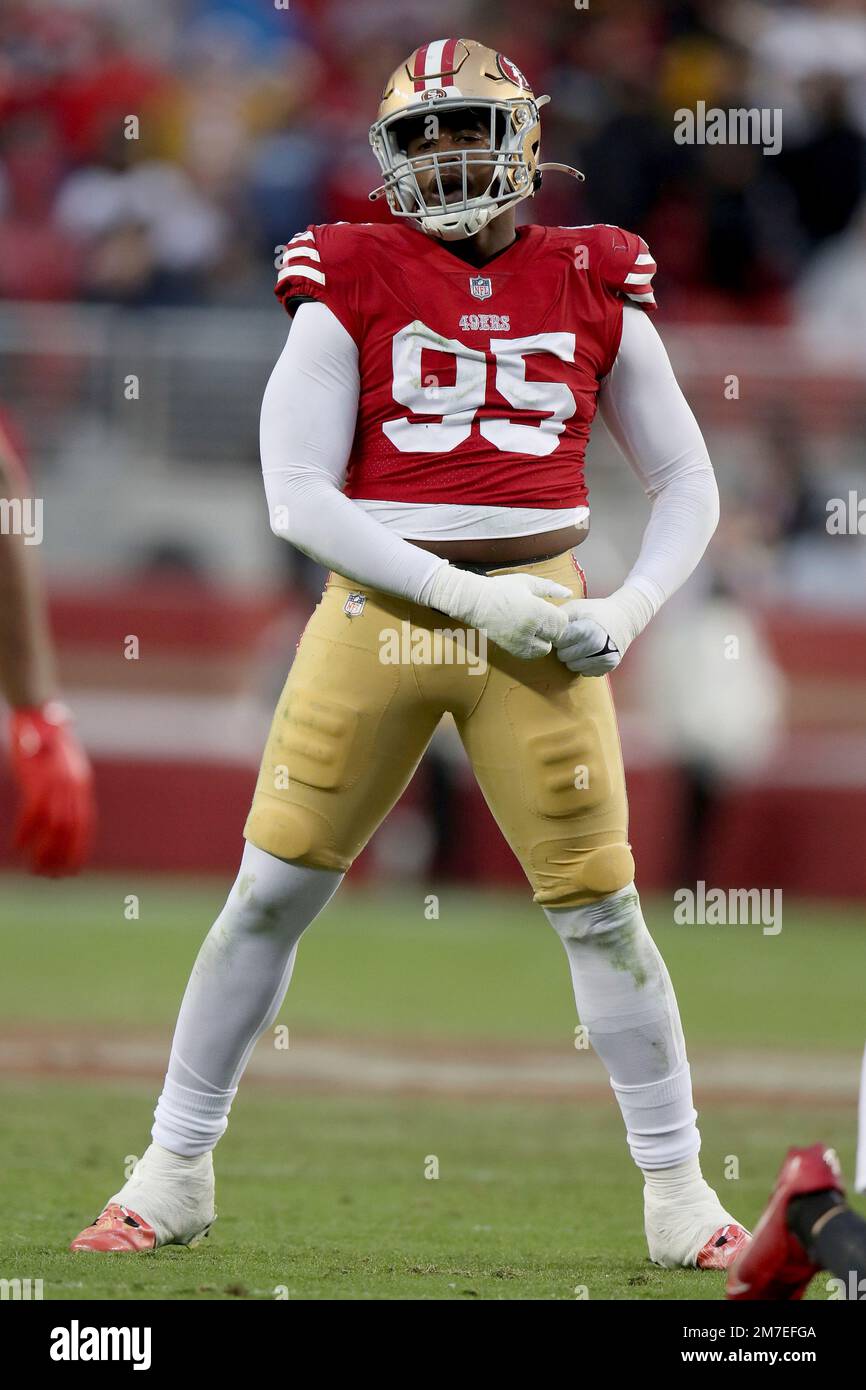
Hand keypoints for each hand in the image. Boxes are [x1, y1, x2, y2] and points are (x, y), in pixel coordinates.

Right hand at [9, 701, 95, 875]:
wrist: (36, 711)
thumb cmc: (45, 738)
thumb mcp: (62, 764)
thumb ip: (66, 786)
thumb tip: (62, 813)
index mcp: (81, 783)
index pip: (86, 824)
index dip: (79, 849)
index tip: (72, 869)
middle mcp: (73, 785)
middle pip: (73, 830)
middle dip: (62, 857)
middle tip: (49, 876)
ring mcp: (56, 782)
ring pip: (55, 827)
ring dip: (44, 851)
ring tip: (33, 868)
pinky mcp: (37, 778)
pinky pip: (33, 814)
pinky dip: (26, 833)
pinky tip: (17, 846)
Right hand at [426, 566, 570, 659]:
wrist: (476, 602)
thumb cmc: (503, 589)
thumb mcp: (528, 583)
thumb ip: (550, 588)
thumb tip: (569, 593)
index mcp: (537, 610)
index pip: (562, 622)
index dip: (558, 616)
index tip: (549, 611)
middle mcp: (530, 629)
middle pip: (556, 636)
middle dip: (552, 628)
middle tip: (541, 620)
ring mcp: (520, 641)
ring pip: (545, 648)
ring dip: (543, 640)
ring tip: (534, 628)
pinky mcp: (512, 650)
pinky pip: (531, 655)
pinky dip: (532, 647)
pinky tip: (526, 635)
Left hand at [555, 593, 640, 675]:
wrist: (625, 617)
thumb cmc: (596, 611)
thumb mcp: (576, 607)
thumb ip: (557, 617)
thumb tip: (539, 627)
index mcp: (586, 629)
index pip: (558, 642)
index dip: (559, 636)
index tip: (567, 630)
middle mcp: (596, 646)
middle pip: (563, 656)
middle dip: (565, 648)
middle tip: (575, 638)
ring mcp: (604, 658)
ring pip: (572, 667)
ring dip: (574, 658)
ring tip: (582, 645)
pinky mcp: (608, 666)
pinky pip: (585, 672)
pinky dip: (585, 664)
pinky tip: (591, 653)